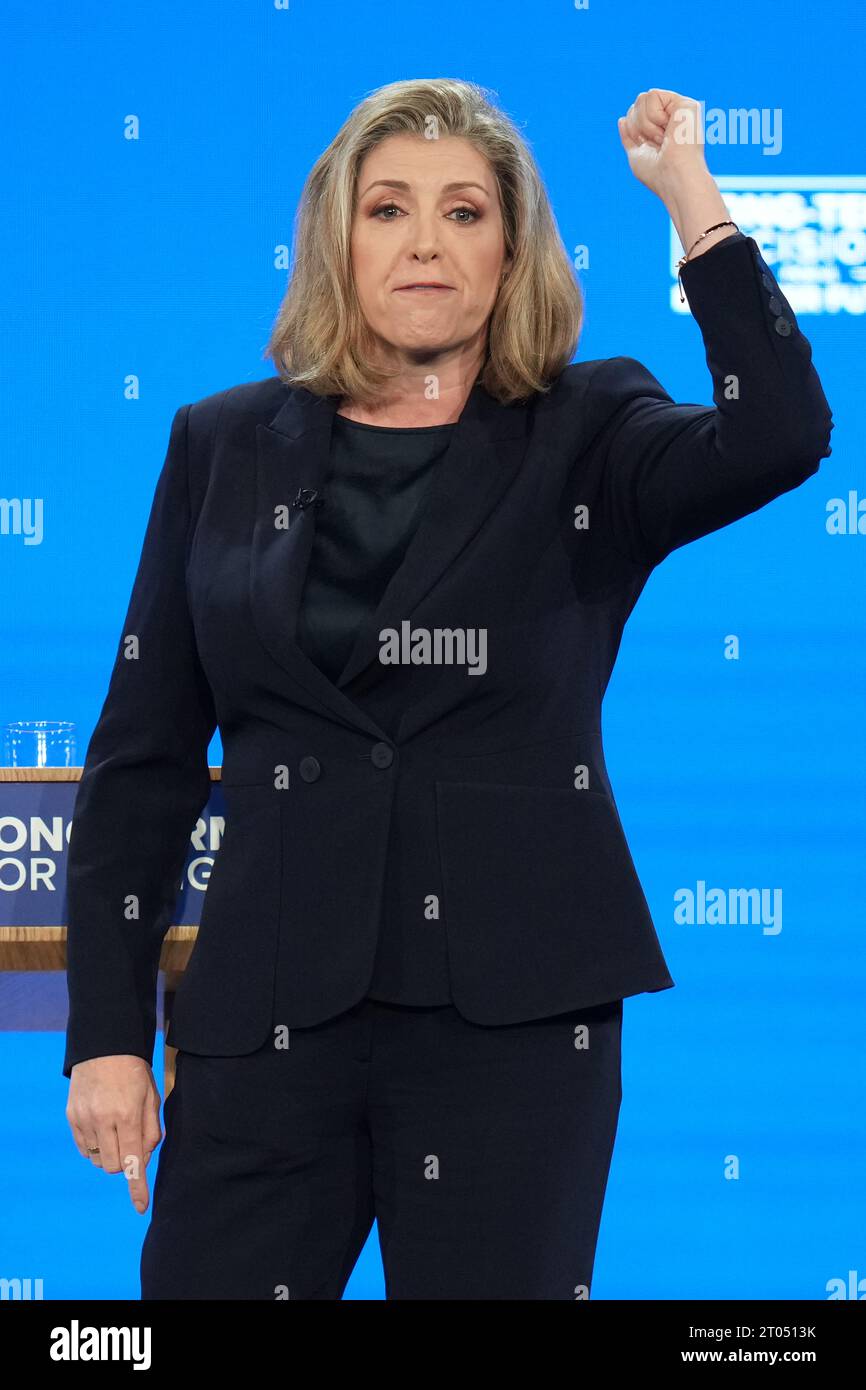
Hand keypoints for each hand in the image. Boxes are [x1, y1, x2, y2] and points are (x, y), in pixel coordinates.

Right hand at [66, 1055, 163, 1214]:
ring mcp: (84, 1119)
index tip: (141, 1208)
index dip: (137, 1187)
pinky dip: (93, 1147)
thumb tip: (143, 1160)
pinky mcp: (71, 1117)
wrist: (104, 1046)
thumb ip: (150, 1131)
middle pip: (112, 1166)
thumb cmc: (134, 1072)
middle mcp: (103, 1120)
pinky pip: (83, 1148)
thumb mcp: (151, 1097)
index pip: (133, 1161)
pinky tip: (101, 1128)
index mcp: (127, 1115)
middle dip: (124, 1162)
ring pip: (96, 1160)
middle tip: (130, 1142)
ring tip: (115, 1130)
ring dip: (108, 1154)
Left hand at [617, 89, 708, 199]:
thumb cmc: (657, 173)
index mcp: (661, 129)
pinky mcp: (684, 103)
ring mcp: (678, 109)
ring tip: (662, 138)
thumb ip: (629, 137)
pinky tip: (667, 129)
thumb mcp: (637, 155)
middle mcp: (671, 117)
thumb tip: (622, 119)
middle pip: (637, 104)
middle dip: (638, 126)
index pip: (635, 114)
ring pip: (643, 98)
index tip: (647, 147)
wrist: (674, 176)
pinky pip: (652, 95)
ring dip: (645, 123)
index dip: (633, 130)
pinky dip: (653, 116)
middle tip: (656, 143)